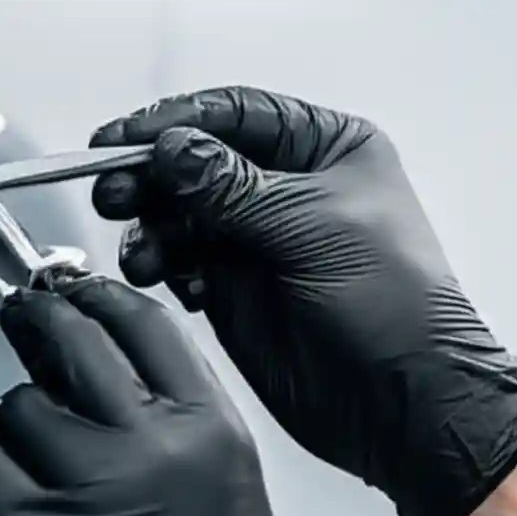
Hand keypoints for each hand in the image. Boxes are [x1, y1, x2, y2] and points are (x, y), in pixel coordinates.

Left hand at [0, 278, 287, 515]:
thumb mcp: (229, 495)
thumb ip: (182, 429)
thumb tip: (126, 388)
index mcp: (208, 431)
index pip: (146, 327)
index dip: (101, 298)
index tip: (80, 292)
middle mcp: (148, 444)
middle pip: (74, 341)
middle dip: (39, 321)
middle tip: (23, 317)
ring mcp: (83, 482)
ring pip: (18, 406)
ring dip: (15, 425)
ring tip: (30, 462)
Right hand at [89, 86, 516, 515]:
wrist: (401, 401)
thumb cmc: (393, 306)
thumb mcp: (309, 227)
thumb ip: (230, 185)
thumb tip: (170, 148)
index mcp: (326, 149)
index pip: (235, 114)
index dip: (173, 121)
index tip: (120, 139)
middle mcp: (288, 188)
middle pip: (197, 160)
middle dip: (152, 176)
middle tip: (115, 193)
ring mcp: (259, 238)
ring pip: (180, 211)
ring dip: (152, 227)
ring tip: (144, 254)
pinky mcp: (236, 287)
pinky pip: (181, 259)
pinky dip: (166, 265)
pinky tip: (176, 282)